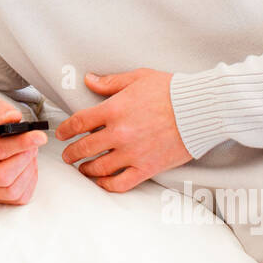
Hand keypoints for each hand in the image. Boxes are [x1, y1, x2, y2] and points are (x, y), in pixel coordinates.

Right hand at [0, 98, 47, 205]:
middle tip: (34, 145)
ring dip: (28, 170)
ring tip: (29, 154)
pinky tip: (26, 167)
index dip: (21, 143)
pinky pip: (18, 197)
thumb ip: (0, 110)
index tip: (39, 137)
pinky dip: (28, 182)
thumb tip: (13, 118)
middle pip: (3, 175)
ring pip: (11, 189)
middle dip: (25, 158)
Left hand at [56, 68, 192, 191]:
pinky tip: (102, 181)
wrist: (200, 109)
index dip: (65, 130)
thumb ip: (111, 82)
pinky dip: (106, 184)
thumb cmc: (172, 91)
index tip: (61, 134)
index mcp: (113, 109)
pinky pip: (119, 183)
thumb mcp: (138, 78)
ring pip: (98, 167)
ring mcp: (132, 153)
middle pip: (83, 148)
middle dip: (71, 153)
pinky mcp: (147, 168)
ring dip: (85, 170)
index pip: (78, 122)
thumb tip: (89, 80)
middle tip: (67, 155)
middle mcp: (119, 133)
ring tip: (82, 169)